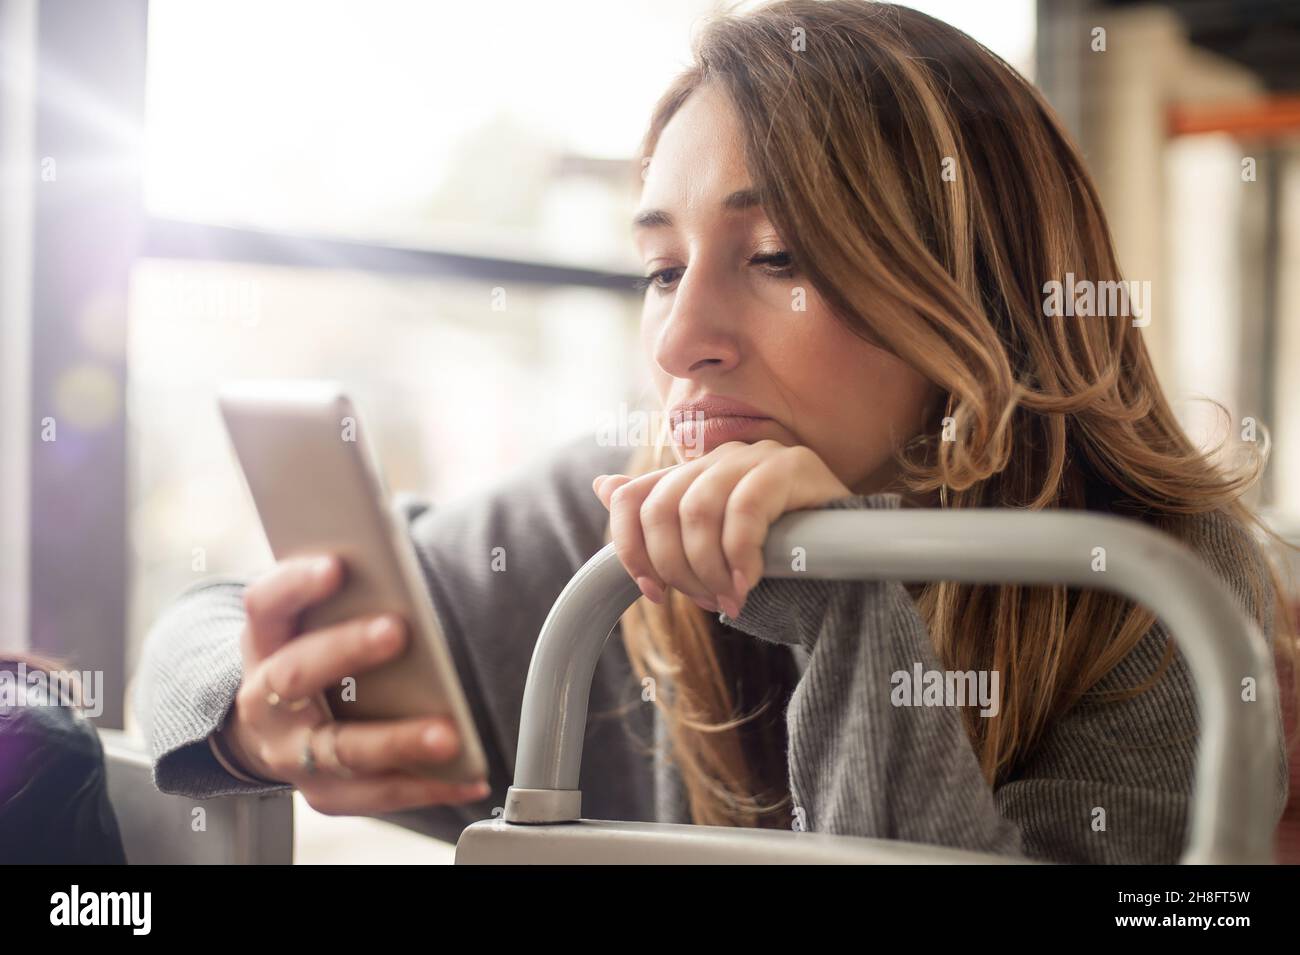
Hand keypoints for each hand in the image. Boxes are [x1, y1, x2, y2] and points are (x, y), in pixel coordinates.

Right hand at [219, 555, 489, 814]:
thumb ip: (350, 601)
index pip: (266, 605)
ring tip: (450, 735)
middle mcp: (264, 699)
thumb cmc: (314, 657)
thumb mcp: (314, 625)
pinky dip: (428, 786)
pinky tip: (470, 776)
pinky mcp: (322, 793)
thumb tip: (405, 582)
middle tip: (397, 630)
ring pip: (340, 749)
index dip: (295, 584)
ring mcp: (289, 753)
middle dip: (347, 650)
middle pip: (296, 673)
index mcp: (264, 642)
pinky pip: (375, 794)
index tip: (336, 565)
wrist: (278, 731)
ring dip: (397, 741)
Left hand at [591, 439, 852, 617]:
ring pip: (697, 511)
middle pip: (661, 510)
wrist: (849, 572)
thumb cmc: (776, 564)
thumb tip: (603, 486)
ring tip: (731, 598)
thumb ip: (659, 517)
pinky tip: (751, 583)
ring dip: (708, 568)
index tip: (653, 595)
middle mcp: (718, 457)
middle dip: (676, 567)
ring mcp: (756, 456)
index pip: (633, 499)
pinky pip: (744, 512)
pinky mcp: (792, 466)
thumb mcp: (709, 550)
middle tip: (707, 602)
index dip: (630, 549)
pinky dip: (741, 556)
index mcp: (693, 474)